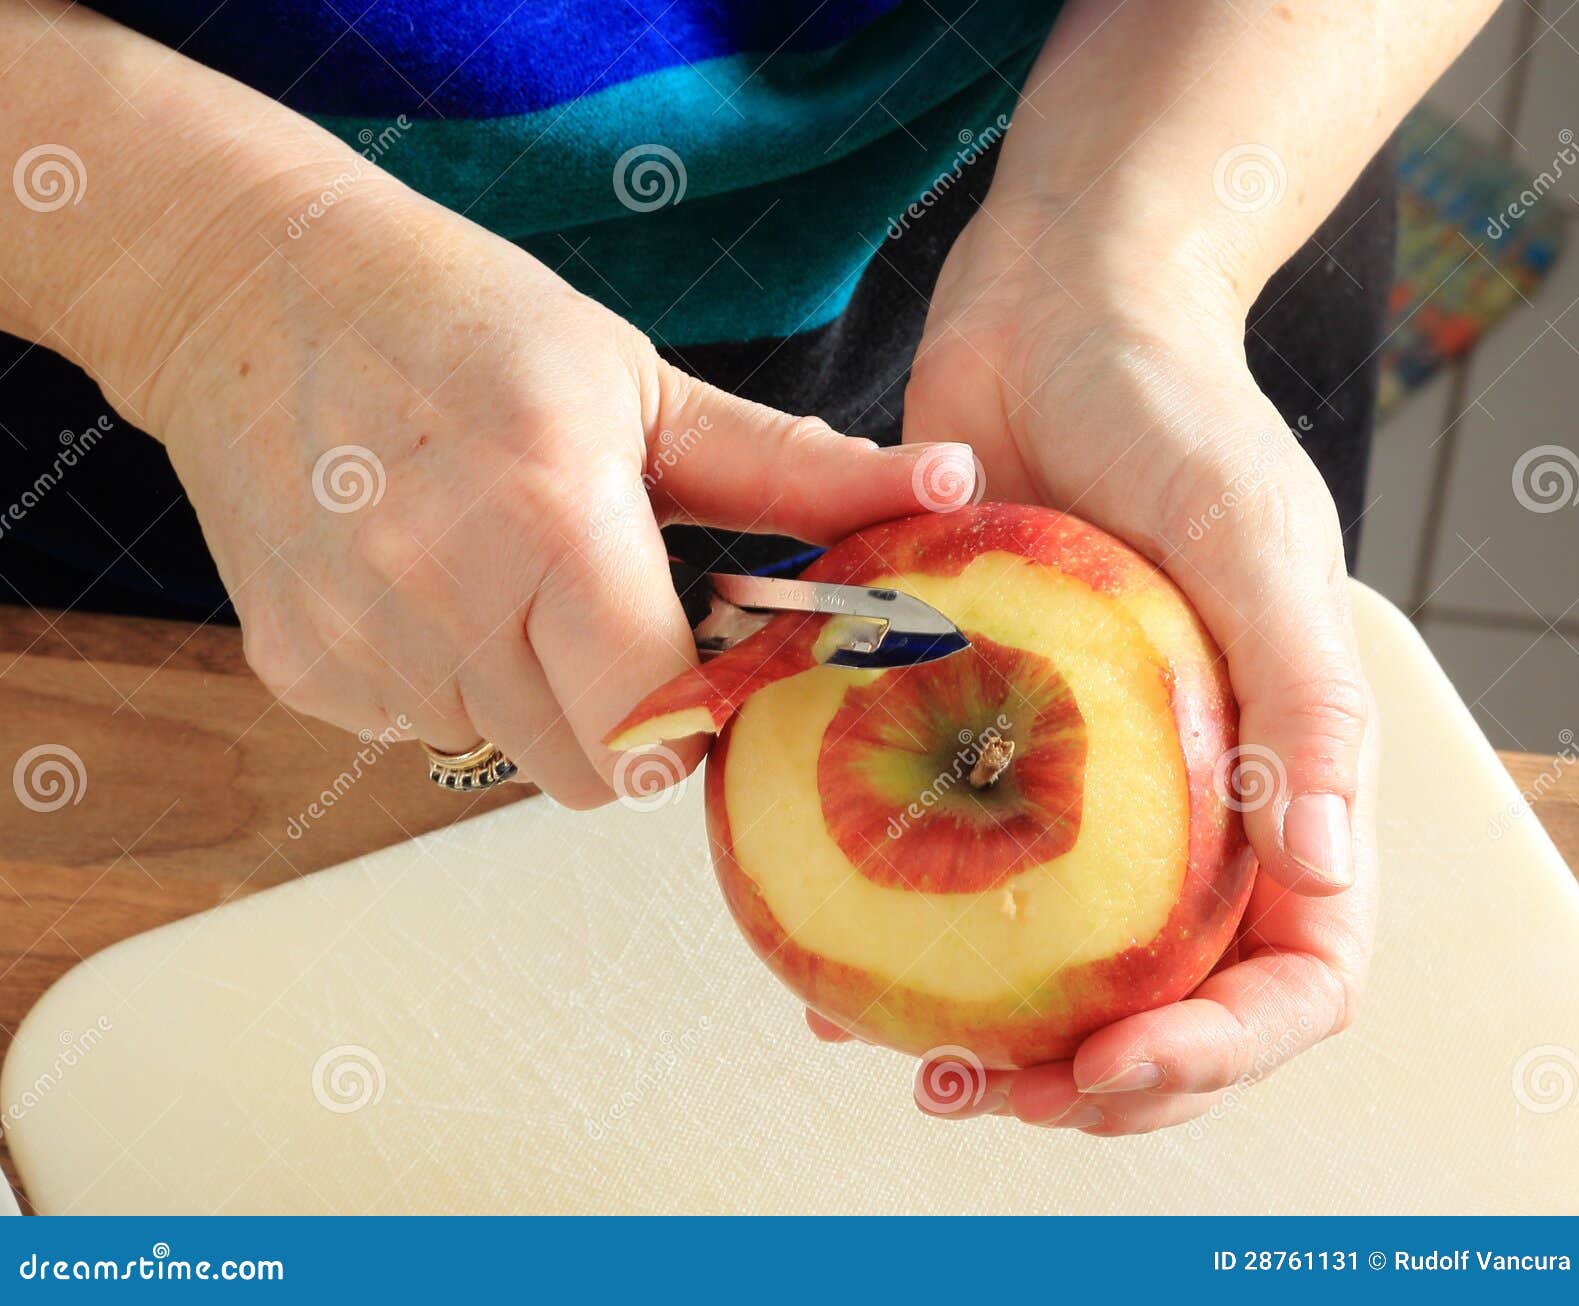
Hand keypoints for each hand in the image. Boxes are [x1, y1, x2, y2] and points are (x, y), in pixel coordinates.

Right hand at [139, 180, 973, 806]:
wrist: (251, 290)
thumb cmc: (461, 320)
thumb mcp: (638, 380)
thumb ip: (791, 470)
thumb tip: (945, 492)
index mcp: (548, 514)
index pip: (659, 724)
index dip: (703, 716)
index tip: (714, 667)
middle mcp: (440, 596)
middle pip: (591, 773)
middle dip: (631, 723)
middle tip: (620, 618)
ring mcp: (356, 645)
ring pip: (508, 754)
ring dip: (538, 697)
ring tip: (512, 578)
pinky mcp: (297, 670)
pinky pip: (423, 729)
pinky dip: (454, 683)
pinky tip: (435, 586)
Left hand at [806, 195, 1376, 1134]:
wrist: (1052, 318)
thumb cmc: (1170, 407)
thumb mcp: (1252, 535)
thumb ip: (1304, 698)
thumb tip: (1324, 876)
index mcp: (1284, 771)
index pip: (1298, 965)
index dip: (1222, 1047)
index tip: (1110, 1060)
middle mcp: (1187, 796)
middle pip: (1177, 1000)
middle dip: (1102, 1082)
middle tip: (994, 1092)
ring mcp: (1083, 780)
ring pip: (1063, 963)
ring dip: (1004, 1043)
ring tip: (922, 1066)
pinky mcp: (985, 741)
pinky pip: (954, 875)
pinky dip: (908, 943)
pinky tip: (839, 974)